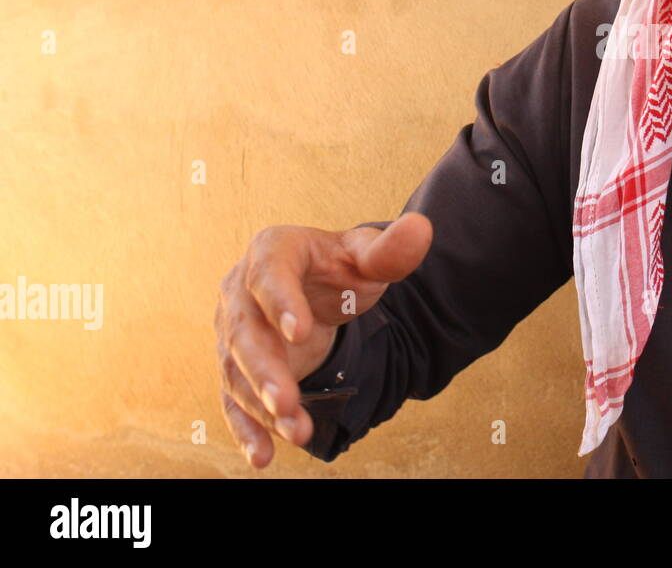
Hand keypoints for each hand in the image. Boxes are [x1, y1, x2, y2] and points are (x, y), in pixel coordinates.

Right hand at [214, 212, 432, 468]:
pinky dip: (246, 430)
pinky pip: (234, 400)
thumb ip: (391, 249)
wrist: (318, 288)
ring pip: (239, 373)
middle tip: (288, 402)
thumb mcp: (366, 255)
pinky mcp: (235, 368)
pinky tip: (262, 456)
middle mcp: (240, 292)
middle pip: (246, 333)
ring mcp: (233, 333)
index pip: (270, 276)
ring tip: (298, 432)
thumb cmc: (340, 268)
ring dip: (263, 407)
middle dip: (265, 371)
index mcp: (272, 252)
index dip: (282, 303)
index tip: (299, 332)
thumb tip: (422, 229)